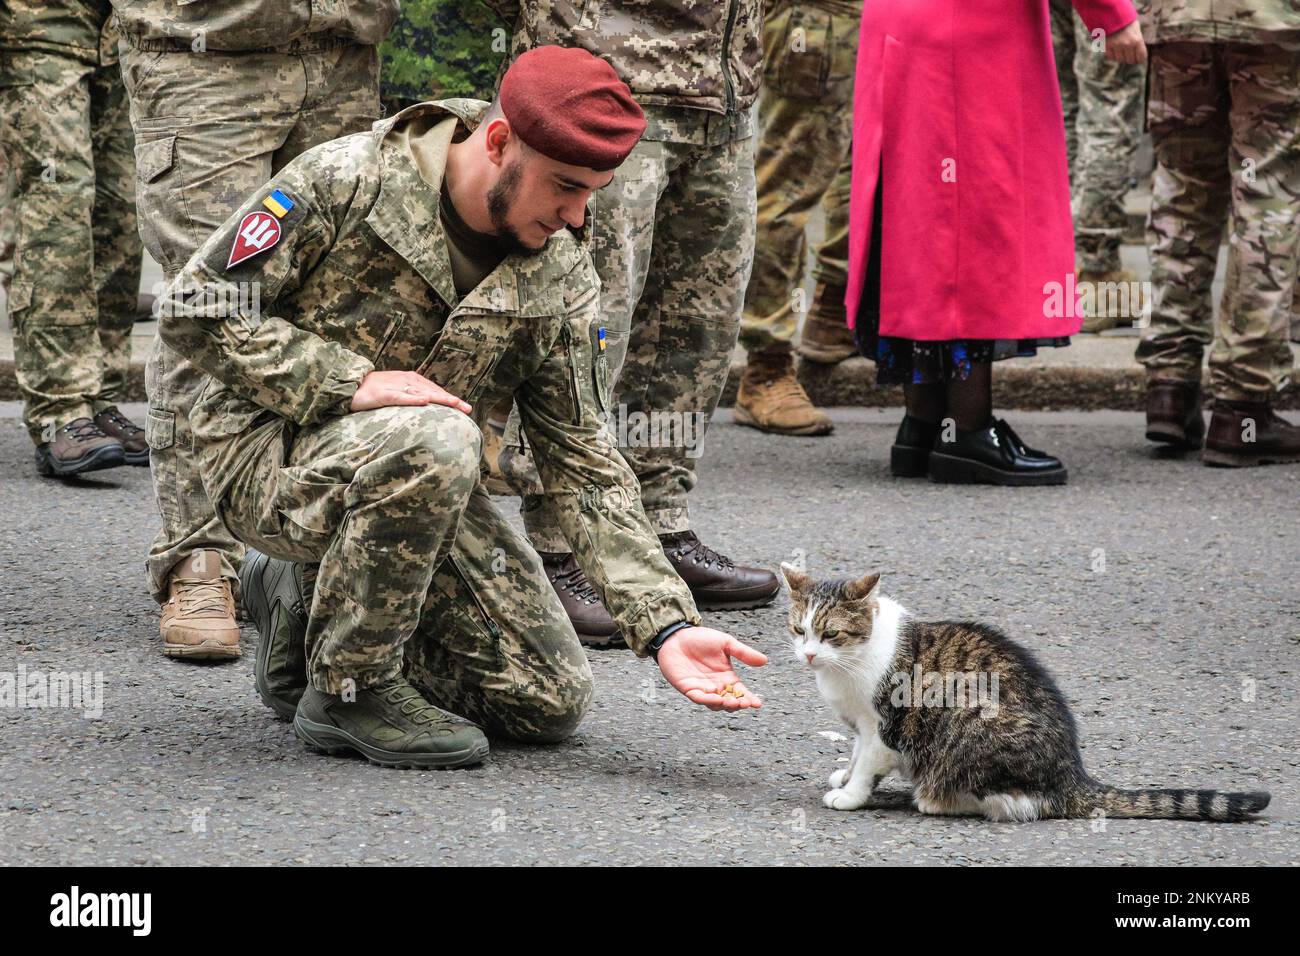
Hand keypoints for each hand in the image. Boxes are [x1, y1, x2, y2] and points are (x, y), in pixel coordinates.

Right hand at [350, 370, 471, 413]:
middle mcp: (406, 380)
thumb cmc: (375, 391)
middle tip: (467, 408)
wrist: (349, 386)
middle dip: (450, 400)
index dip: (450, 399)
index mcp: (411, 380)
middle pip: (432, 391)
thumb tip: (429, 407)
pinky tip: (424, 402)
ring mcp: (394, 386)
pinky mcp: (382, 394)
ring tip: (454, 403)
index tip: (466, 408)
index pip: (435, 390)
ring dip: (438, 398)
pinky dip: (412, 398)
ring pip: (420, 392)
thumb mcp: (397, 393)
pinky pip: (399, 396)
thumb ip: (413, 398)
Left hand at [656, 626, 766, 711]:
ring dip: (724, 705)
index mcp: (727, 677)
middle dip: (738, 704)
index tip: (758, 703)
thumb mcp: (726, 643)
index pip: (741, 692)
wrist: (677, 634)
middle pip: (729, 702)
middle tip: (745, 703)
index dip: (750, 699)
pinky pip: (699, 699)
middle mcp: (715, 686)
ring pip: (715, 705)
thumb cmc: (700, 638)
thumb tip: (764, 661)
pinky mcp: (688, 688)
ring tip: (732, 702)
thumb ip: (743, 653)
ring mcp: (702, 689)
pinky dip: (708, 701)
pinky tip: (717, 699)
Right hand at [1104, 20, 1145, 63]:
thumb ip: (1138, 41)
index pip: (1141, 57)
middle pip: (1130, 60)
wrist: (1113, 14)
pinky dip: (1112, 55)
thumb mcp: (1136, 29)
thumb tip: (1138, 53)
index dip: (1140, 58)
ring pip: (1120, 59)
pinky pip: (1111, 57)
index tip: (1138, 58)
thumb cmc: (1126, 22)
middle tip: (1129, 55)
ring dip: (1121, 57)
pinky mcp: (1107, 46)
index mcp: (1137, 40)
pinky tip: (1114, 49)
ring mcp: (1117, 46)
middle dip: (1130, 58)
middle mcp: (1128, 44)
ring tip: (1121, 51)